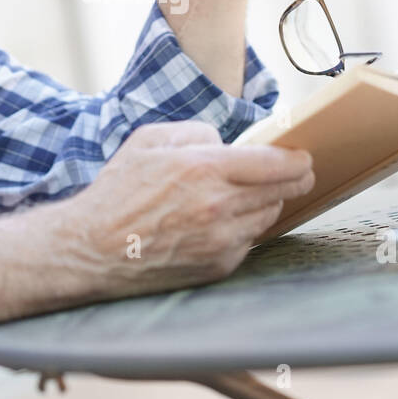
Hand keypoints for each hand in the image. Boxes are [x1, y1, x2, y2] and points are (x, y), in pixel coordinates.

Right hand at [58, 121, 314, 295]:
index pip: (274, 164)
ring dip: (267, 203)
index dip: (298, 160)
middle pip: (282, 191)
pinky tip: (223, 222)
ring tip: (251, 195)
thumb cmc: (118, 191)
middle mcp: (218, 206)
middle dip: (297, 180)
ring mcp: (220, 240)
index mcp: (204, 169)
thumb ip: (196, 132)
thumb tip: (228, 142)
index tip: (305, 158)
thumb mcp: (150, 141)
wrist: (92, 248)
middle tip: (301, 174)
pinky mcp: (217, 266)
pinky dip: (244, 229)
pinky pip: (248, 242)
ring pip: (268, 217)